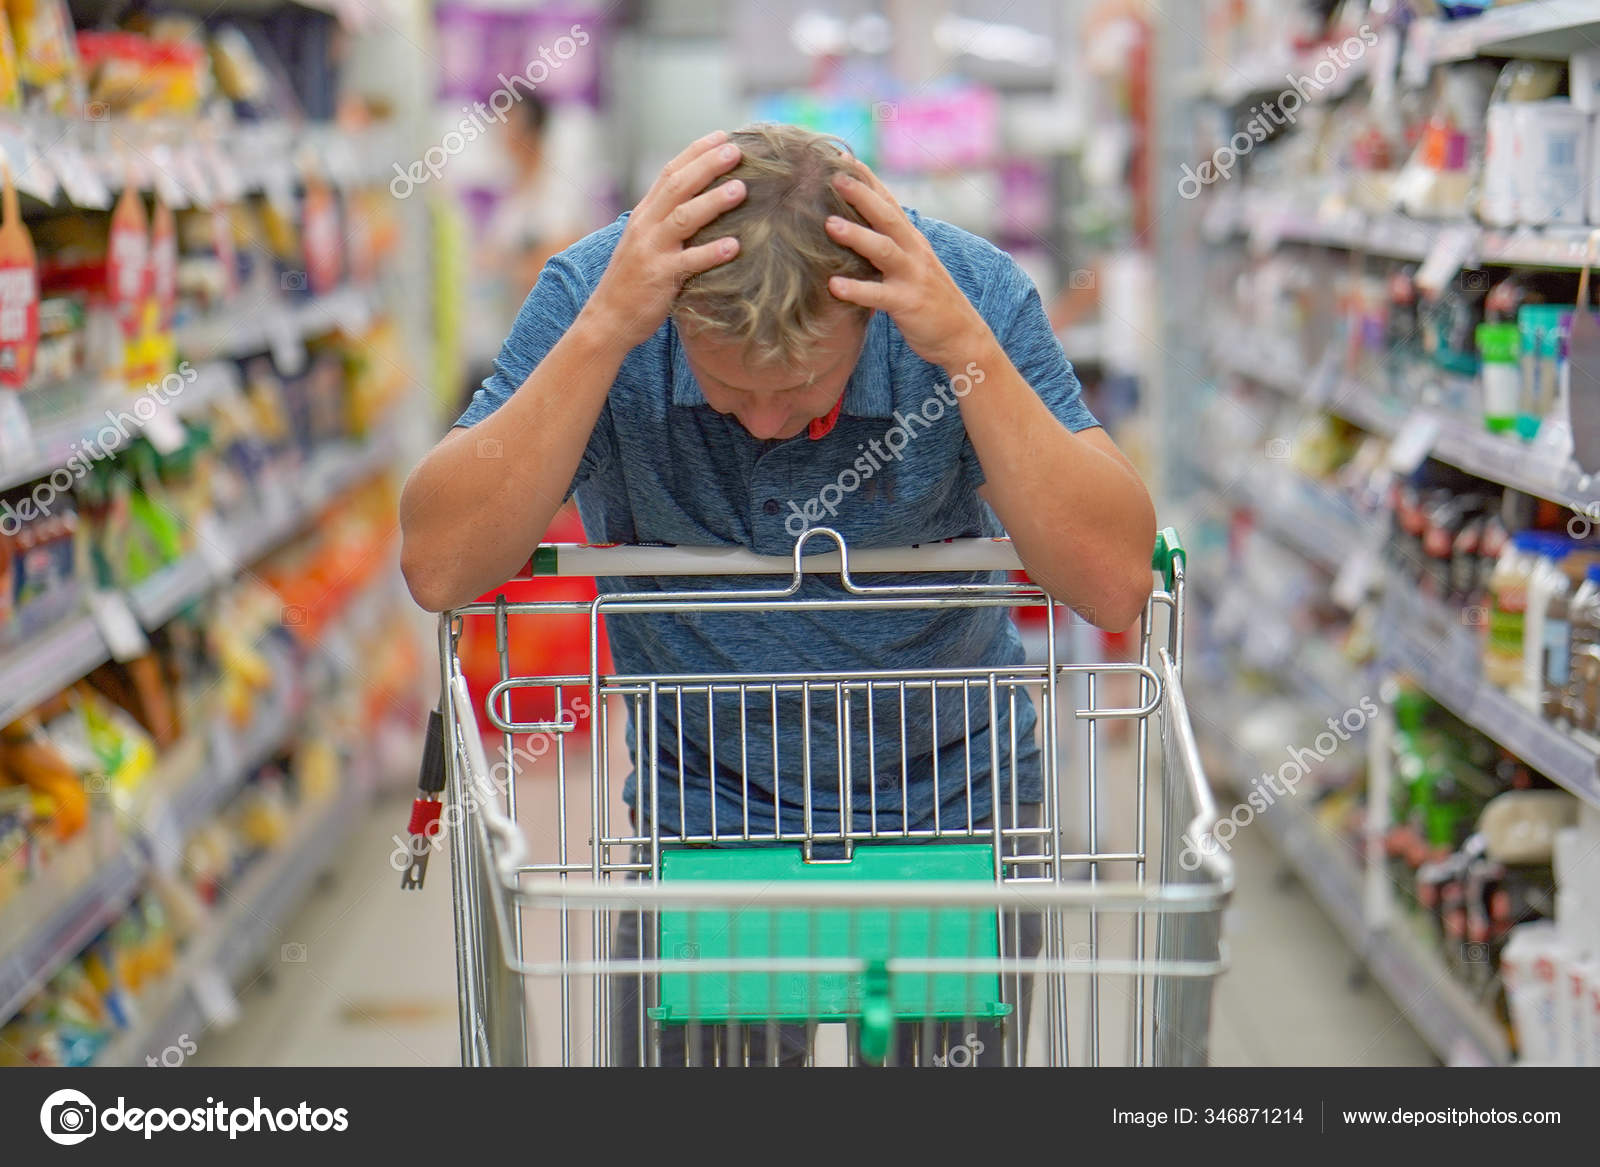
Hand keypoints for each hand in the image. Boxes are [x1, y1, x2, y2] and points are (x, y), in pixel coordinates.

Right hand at [585, 131, 746, 349]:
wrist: (608, 319)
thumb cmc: (633, 282)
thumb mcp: (645, 242)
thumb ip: (666, 220)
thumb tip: (698, 201)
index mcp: (644, 214)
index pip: (670, 172)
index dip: (696, 152)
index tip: (722, 137)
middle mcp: (646, 226)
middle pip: (678, 186)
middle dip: (708, 165)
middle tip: (737, 151)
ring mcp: (651, 251)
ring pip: (683, 218)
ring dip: (713, 201)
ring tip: (741, 189)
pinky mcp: (659, 278)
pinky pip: (689, 262)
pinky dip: (712, 253)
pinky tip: (735, 246)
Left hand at [825, 162, 994, 370]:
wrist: (961, 335)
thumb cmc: (928, 298)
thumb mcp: (911, 263)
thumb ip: (888, 243)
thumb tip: (855, 225)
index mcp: (911, 239)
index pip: (888, 201)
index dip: (866, 179)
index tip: (841, 157)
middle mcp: (913, 251)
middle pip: (886, 216)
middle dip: (861, 194)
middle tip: (833, 176)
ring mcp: (912, 276)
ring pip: (884, 250)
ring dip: (856, 235)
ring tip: (828, 224)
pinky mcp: (908, 303)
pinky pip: (879, 296)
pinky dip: (857, 290)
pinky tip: (834, 286)